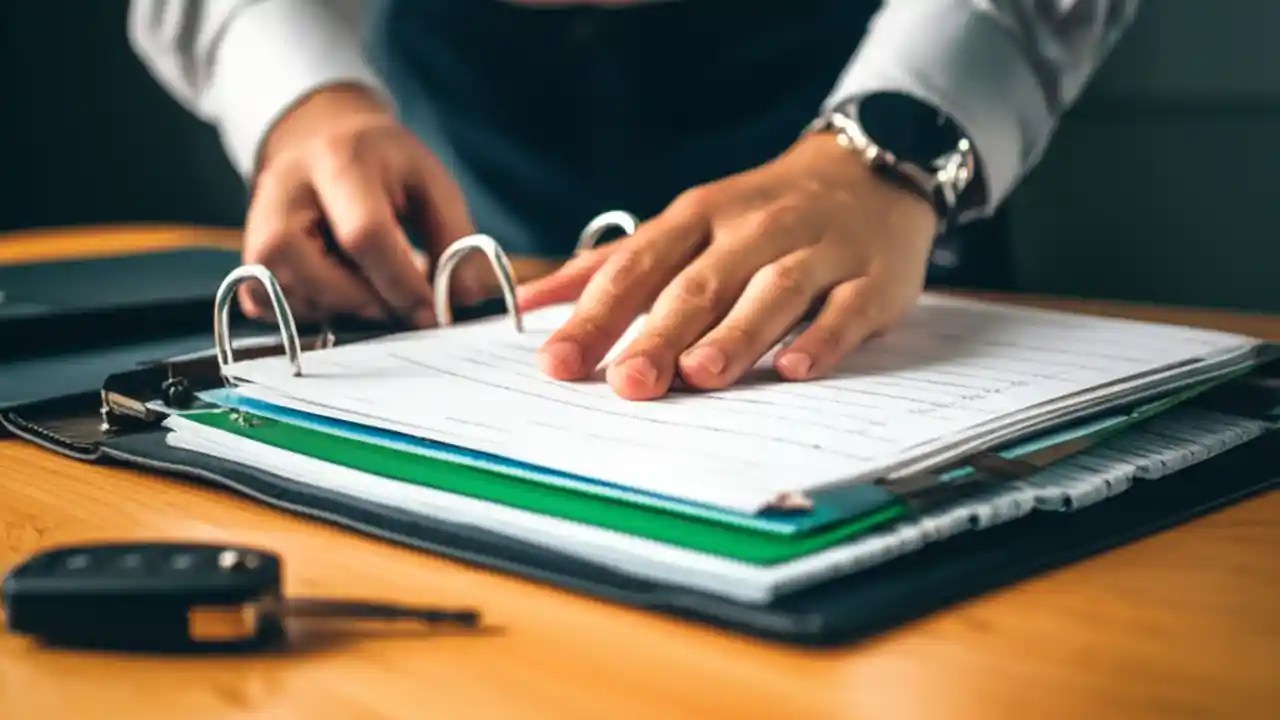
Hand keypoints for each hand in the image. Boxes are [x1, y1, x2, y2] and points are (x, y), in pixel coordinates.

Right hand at [239, 84, 474, 327]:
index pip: (364, 233)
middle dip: (360, 302)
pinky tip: (335, 296)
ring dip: (333, 308)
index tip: (430, 313)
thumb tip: (463, 301)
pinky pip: (261, 301)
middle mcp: (285, 189)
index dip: (400, 283)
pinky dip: (302, 313)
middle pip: (305, 267)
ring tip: (368, 294)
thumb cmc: (384, 164)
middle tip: (396, 308)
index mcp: (340, 161)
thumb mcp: (431, 183)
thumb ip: (454, 238)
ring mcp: (256, 220)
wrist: (323, 136)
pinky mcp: (248, 251)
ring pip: (279, 289)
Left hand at [516, 132, 938, 399]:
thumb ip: (612, 267)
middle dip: (658, 334)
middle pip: (699, 285)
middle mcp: (753, 229)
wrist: (871, 171)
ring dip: (735, 334)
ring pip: (772, 292)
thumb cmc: (758, 214)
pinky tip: (797, 369)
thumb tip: (528, 303)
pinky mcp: (870, 279)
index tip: (558, 362)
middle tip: (627, 384)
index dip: (595, 316)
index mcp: (698, 217)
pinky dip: (823, 338)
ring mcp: (816, 251)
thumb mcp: (684, 224)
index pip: (637, 267)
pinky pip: (845, 310)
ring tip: (700, 374)